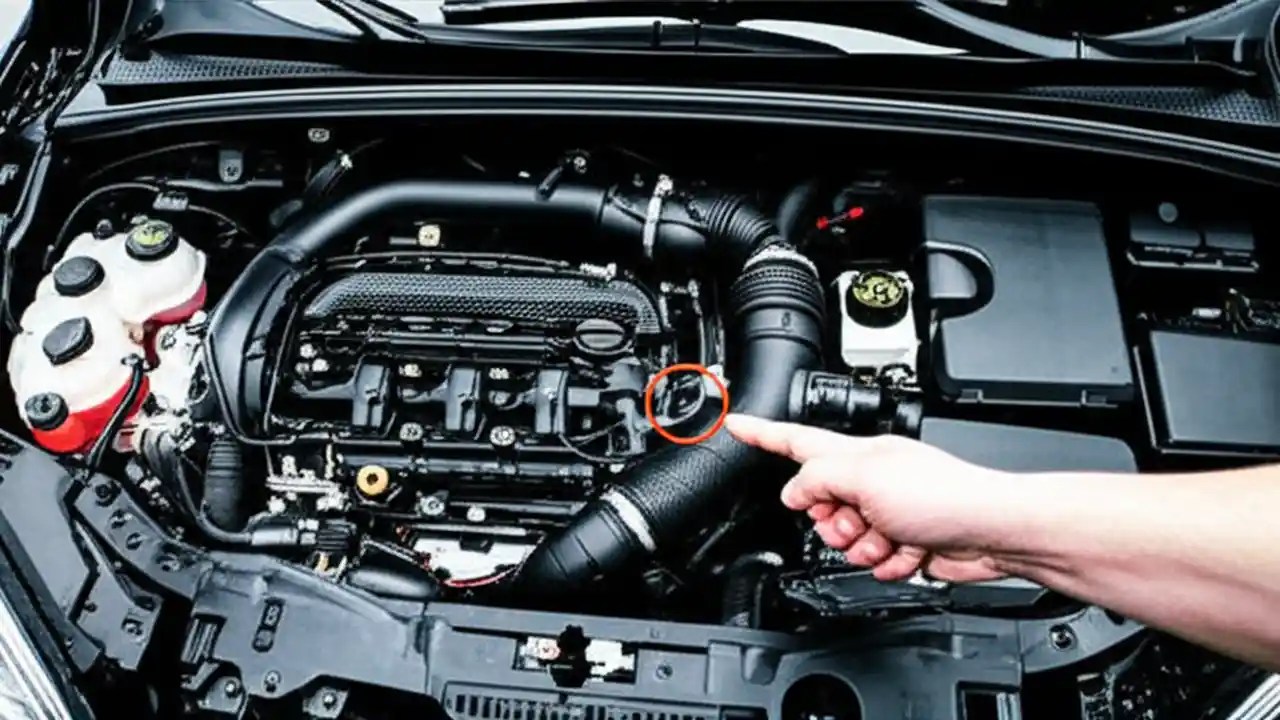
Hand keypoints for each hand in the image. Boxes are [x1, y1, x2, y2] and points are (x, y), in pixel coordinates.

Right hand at [726, 414, 1017, 582]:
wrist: (990, 531)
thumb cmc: (942, 494)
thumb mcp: (863, 476)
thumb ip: (817, 480)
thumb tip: (793, 494)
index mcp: (855, 454)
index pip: (794, 440)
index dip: (760, 433)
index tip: (733, 424)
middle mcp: (868, 480)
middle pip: (816, 505)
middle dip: (830, 523)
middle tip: (856, 520)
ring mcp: (886, 512)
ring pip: (843, 540)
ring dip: (862, 548)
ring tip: (890, 537)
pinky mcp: (903, 542)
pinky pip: (872, 561)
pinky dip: (887, 563)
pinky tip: (907, 553)